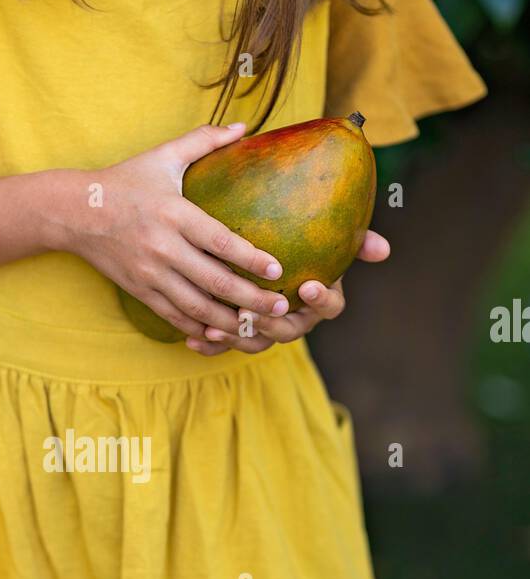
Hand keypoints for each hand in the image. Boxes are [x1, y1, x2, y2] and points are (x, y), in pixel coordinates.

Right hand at [50, 123, 289, 338]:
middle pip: (214, 280)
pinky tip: (219, 333)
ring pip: (196, 306)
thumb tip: (242, 126)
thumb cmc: (124, 181)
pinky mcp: (139, 290)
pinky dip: (197, 327)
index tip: (277, 269)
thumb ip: (204, 140)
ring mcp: (150, 273)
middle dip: (251, 297)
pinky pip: (173, 316)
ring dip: (229, 321)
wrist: (74, 212)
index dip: (251, 258)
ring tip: (257, 327)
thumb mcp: (163, 156)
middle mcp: (163, 247)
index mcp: (174, 213)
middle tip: (281, 304)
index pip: (220, 241)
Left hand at [186, 230, 390, 354]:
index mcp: (320, 297)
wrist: (253, 247)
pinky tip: (193, 340)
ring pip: (257, 343)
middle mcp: (295, 317)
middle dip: (269, 324)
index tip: (307, 285)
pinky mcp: (239, 333)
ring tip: (217, 327)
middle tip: (251, 312)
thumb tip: (384, 250)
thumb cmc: (297, 235)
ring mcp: (266, 329)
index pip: (330, 306)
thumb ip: (353, 239)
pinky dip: (212, 347)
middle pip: (289, 331)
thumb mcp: (323, 232)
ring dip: (238, 338)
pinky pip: (228, 346)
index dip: (322, 300)